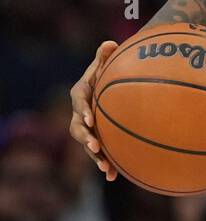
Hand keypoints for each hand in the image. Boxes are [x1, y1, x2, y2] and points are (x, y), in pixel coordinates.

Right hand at [69, 40, 119, 180]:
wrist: (106, 92)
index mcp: (80, 95)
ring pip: (86, 144)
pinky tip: (114, 177)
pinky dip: (106, 165)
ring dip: (95, 156)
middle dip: (85, 137)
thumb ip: (105, 56)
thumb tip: (110, 43)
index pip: (79, 102)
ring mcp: (86, 129)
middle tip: (94, 145)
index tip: (90, 118)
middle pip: (77, 128)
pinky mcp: (96, 140)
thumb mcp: (103, 66)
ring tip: (105, 167)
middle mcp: (79, 114)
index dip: (83, 110)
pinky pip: (99, 154)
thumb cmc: (105, 75)